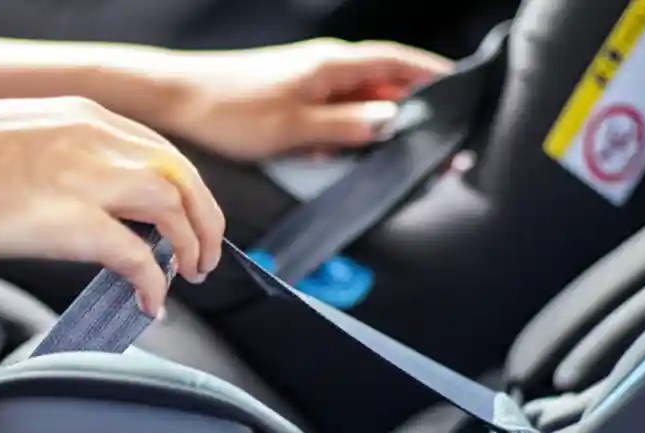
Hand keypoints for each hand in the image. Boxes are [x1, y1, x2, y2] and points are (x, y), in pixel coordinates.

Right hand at [0, 97, 224, 316]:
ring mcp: (85, 177)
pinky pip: (138, 257)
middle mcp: (92, 137)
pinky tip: (149, 303)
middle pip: (181, 176)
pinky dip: (153, 283)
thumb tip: (60, 199)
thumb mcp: (6, 142)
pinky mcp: (71, 221)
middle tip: (204, 255)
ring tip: (189, 276)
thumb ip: (48, 162)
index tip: (186, 216)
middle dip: (203, 219)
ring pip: (174, 208)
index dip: (182, 188)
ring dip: (191, 245)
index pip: (158, 150)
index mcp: (77, 116)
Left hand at [161, 39, 451, 160]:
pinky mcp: (296, 99)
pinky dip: (345, 133)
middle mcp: (329, 67)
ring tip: (395, 156)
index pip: (402, 64)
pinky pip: (335, 115)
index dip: (437, 79)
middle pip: (388, 86)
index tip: (466, 97)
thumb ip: (347, 126)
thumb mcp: (295, 126)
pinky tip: (336, 153)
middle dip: (415, 114)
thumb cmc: (230, 107)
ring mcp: (312, 82)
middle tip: (440, 146)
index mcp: (336, 64)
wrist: (178, 100)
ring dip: (378, 127)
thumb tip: (391, 124)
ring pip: (362, 104)